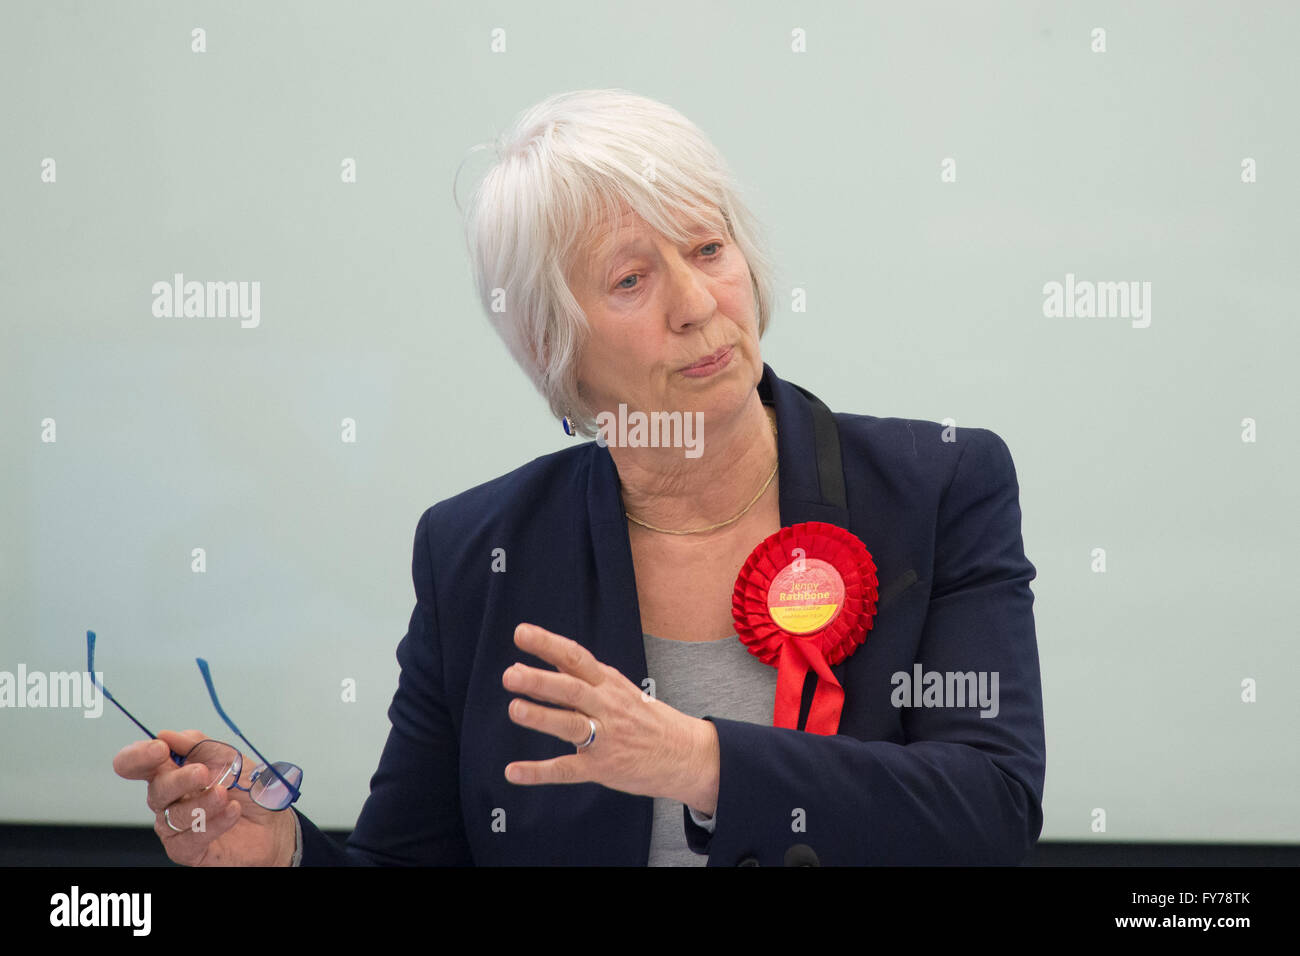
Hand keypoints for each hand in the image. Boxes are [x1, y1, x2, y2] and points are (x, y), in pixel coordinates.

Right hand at [113, 729, 297, 866]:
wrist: (272, 822)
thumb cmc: (246, 789)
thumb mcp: (228, 758)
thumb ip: (199, 745)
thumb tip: (167, 735)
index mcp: (172, 772)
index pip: (138, 765)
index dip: (138, 756)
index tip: (160, 748)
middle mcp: (168, 800)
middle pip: (156, 789)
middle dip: (179, 780)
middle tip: (202, 773)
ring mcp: (175, 827)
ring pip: (174, 815)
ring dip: (202, 803)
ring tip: (225, 795)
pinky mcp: (186, 850)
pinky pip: (190, 838)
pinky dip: (214, 822)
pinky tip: (232, 812)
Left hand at [502, 623, 719, 814]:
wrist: (686, 754)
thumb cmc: (647, 718)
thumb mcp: (619, 689)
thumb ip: (583, 677)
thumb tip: (548, 656)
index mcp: (609, 684)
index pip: (576, 658)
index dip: (548, 644)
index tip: (521, 633)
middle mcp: (607, 707)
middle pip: (572, 690)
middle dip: (541, 681)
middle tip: (511, 674)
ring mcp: (606, 739)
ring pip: (571, 725)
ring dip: (542, 717)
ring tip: (515, 709)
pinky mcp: (602, 768)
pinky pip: (567, 770)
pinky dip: (539, 772)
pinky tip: (513, 772)